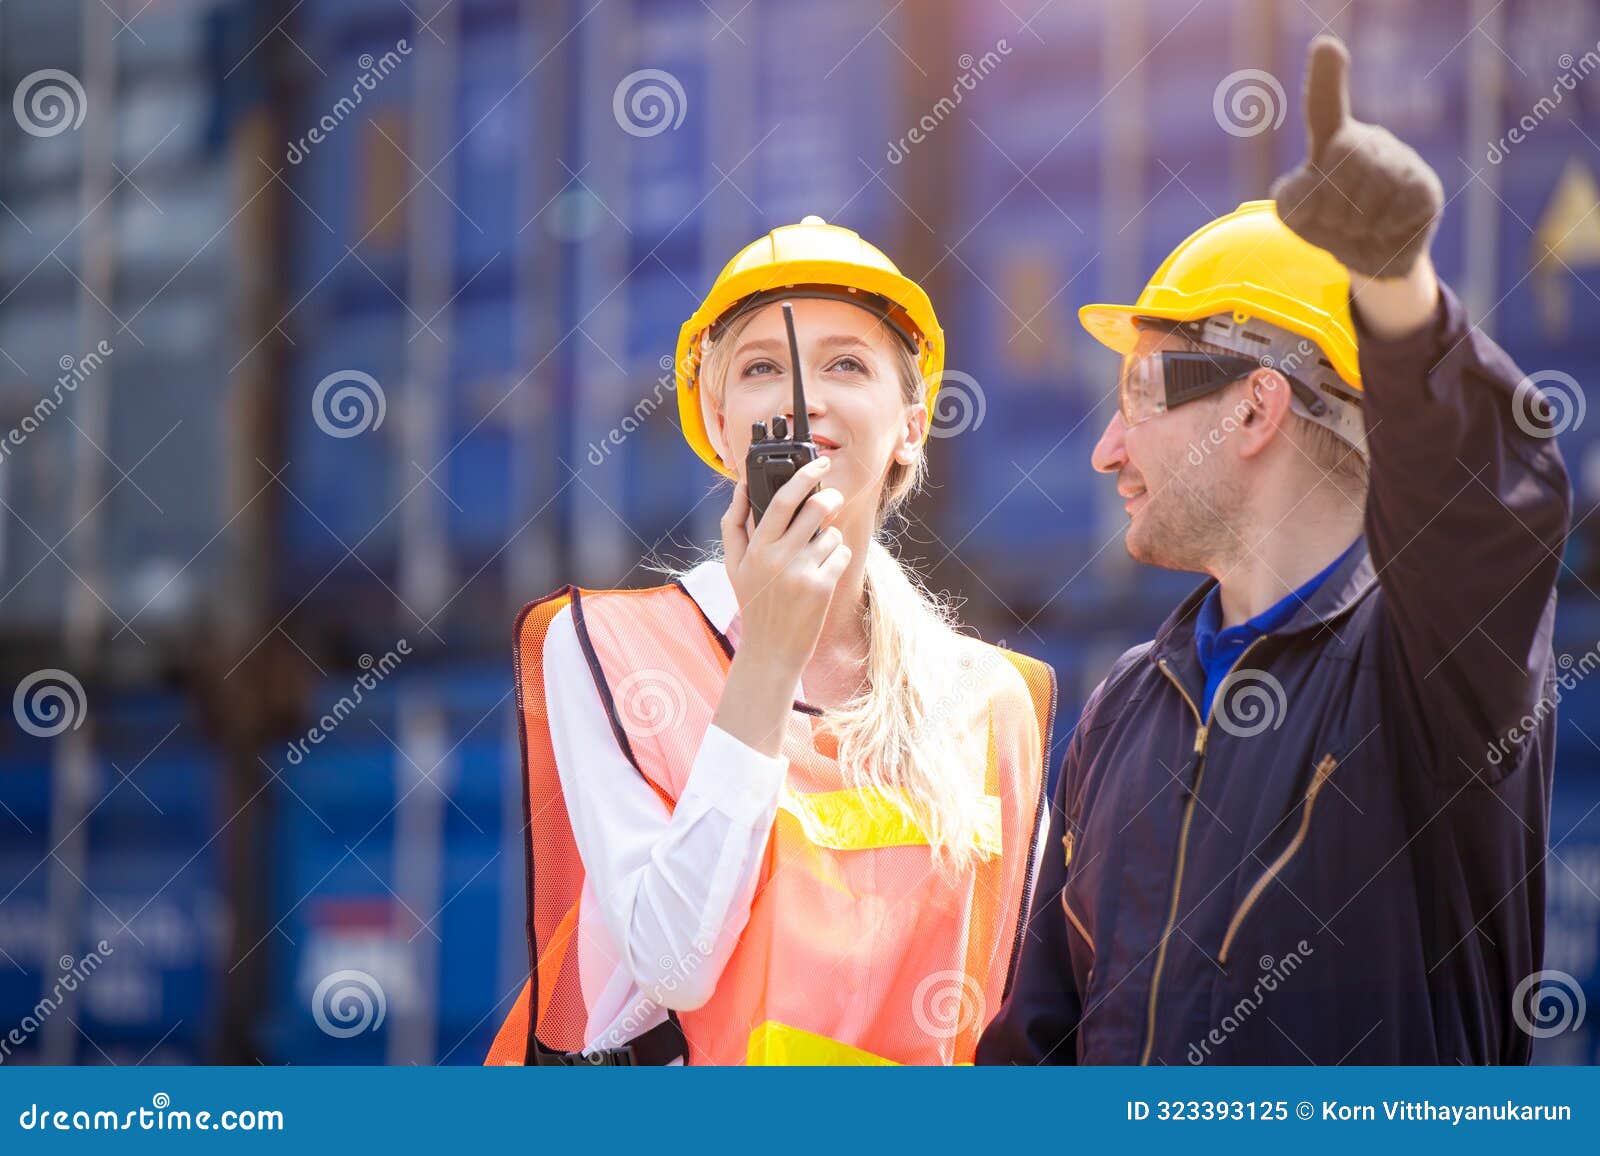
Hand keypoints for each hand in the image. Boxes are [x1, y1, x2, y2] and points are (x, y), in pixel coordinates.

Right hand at [721, 456, 850, 675]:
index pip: (780, 502)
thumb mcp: (734, 565)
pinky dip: (838, 559)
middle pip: (814, 509)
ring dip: (830, 539)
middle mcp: (778, 558)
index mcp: (756, 549)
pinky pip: (842, 555)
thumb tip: (742, 486)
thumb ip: (734, 524)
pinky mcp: (822, 588)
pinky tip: (823, 574)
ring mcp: (801, 573)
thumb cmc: (754, 603)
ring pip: (832, 534)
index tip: (819, 463)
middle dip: (829, 497)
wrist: (770, 650)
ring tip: (816, 556)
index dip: (802, 477)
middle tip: (832, 498)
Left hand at [1269, 35, 1442, 279]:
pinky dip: (1379, 230)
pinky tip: (1384, 229)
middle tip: (1335, 220)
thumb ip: (1291, 198)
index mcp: (1333, 140)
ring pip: (1368, 186)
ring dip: (1351, 222)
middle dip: (1329, 199)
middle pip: (1341, 153)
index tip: (1326, 47)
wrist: (1370, 258)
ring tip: (1358, 228)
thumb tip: (1314, 186)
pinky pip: (1393, 209)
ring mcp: (1401, 159)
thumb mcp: (1296, 215)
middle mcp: (1369, 140)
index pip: (1326, 106)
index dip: (1327, 77)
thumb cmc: (1329, 226)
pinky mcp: (1425, 186)